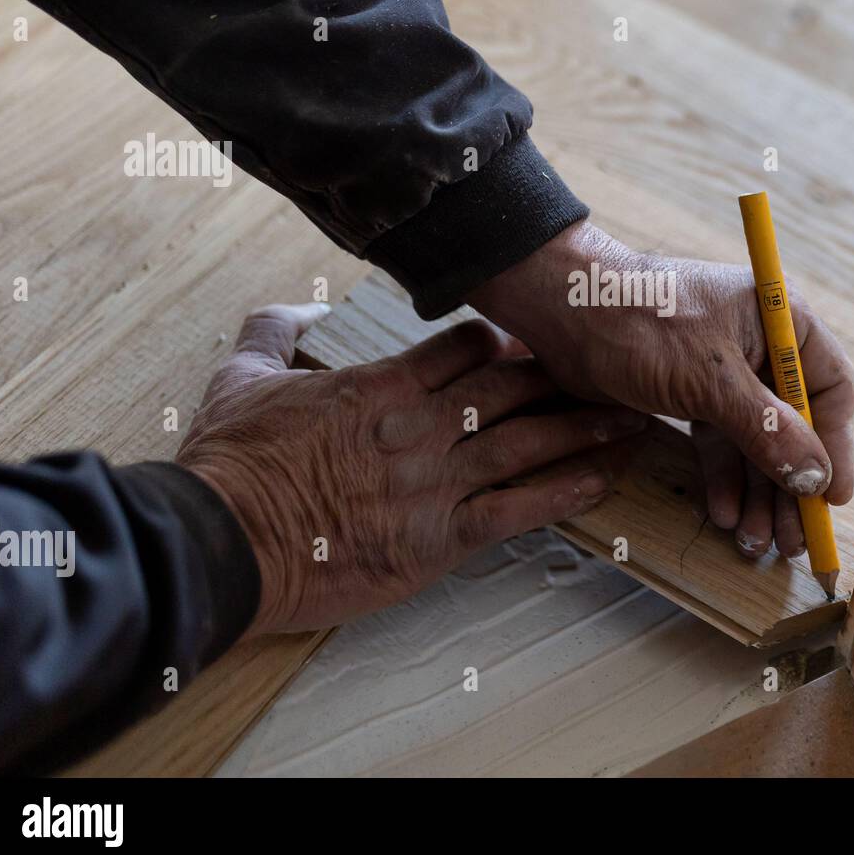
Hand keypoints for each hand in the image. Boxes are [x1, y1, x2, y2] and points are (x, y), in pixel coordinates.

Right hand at [177, 303, 647, 632]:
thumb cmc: (229, 466)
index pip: (463, 349)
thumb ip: (273, 332)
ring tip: (632, 421)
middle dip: (564, 380)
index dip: (501, 343)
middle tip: (610, 373)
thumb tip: (300, 310)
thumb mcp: (238, 379)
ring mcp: (434, 483)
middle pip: (511, 390)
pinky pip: (517, 510)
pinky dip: (564, 494)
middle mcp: (420, 428)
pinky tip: (601, 482)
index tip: (530, 344)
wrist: (221, 545)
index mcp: (379, 387)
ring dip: (585, 430)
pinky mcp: (438, 539)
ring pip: (528, 445)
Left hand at [468, 222, 853, 559]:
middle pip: (796, 425)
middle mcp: (762, 345)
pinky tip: (720, 513)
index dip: (836, 447)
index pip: (830, 390)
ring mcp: (726, 372)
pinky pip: (721, 441)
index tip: (831, 498)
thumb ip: (768, 431)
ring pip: (756, 442)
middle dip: (791, 484)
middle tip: (791, 540)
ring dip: (756, 492)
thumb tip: (817, 478)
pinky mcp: (692, 393)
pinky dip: (722, 477)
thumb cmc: (640, 325)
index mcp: (782, 322)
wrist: (563, 311)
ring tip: (753, 541)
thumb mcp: (710, 382)